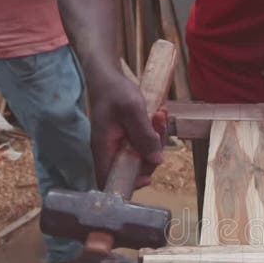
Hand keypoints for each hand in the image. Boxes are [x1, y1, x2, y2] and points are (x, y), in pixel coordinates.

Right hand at [88, 73, 164, 188]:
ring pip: (144, 155)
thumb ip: (144, 135)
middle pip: (135, 169)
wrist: (109, 77)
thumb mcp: (132, 110)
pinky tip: (158, 116)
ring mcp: (120, 145)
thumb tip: (156, 160)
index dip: (128, 185)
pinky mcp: (129, 138)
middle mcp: (111, 151)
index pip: (109, 180)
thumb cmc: (115, 92)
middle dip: (153, 153)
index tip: (148, 177)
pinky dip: (154, 132)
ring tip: (159, 116)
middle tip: (158, 127)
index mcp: (104, 149)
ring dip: (157, 138)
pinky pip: (146, 143)